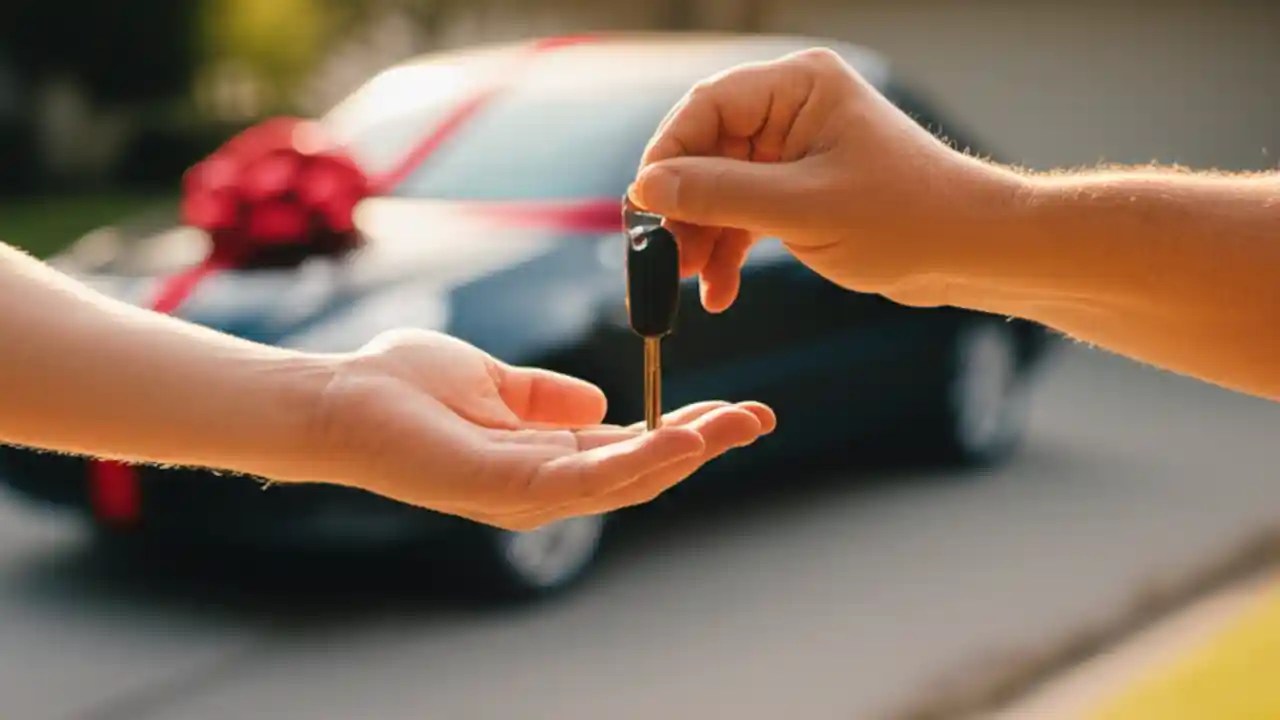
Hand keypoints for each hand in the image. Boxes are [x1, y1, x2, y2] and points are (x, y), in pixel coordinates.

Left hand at [296, 329, 773, 529]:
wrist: (340, 397)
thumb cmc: (401, 387)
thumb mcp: (494, 381)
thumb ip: (546, 396)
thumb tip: (601, 399)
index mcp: (543, 457)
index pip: (627, 450)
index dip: (683, 431)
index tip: (734, 407)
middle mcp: (542, 486)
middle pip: (640, 471)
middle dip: (703, 445)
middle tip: (760, 418)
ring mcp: (526, 494)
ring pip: (626, 481)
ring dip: (688, 453)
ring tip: (739, 425)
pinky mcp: (506, 489)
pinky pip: (589, 479)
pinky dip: (643, 459)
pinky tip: (685, 437)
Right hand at [629, 48, 1024, 311]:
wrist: (970, 253)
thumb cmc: (905, 218)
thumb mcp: (802, 209)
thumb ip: (719, 196)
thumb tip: (646, 189)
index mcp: (798, 86)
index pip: (705, 107)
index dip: (666, 155)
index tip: (642, 207)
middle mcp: (792, 109)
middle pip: (706, 150)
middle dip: (684, 208)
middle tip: (667, 258)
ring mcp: (796, 150)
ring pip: (721, 187)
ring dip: (703, 236)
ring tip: (692, 282)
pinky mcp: (801, 189)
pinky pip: (745, 212)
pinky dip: (730, 249)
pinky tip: (720, 290)